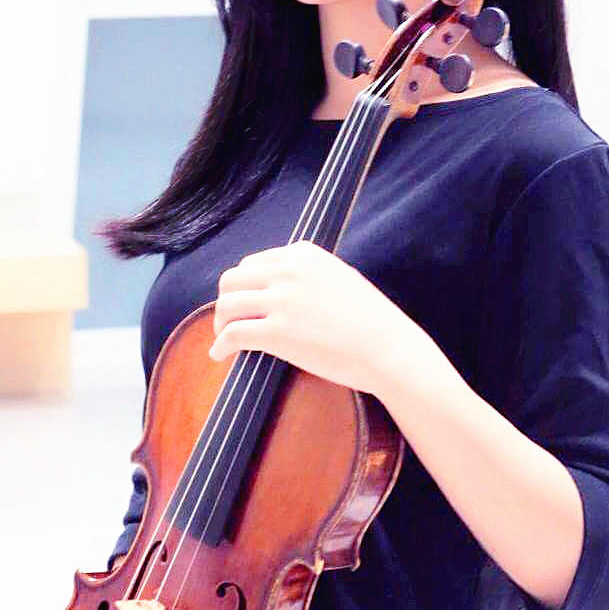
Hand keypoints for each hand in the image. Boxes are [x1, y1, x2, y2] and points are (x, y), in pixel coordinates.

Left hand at [207, 240, 423, 396]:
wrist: (389, 349)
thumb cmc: (372, 321)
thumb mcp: (340, 278)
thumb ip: (308, 275)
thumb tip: (279, 288)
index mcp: (304, 254)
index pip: (254, 263)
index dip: (245, 287)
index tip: (246, 303)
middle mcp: (289, 272)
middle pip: (232, 279)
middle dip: (226, 301)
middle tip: (229, 321)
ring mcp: (282, 301)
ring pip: (227, 304)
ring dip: (220, 322)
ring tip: (223, 337)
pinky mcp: (277, 332)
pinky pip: (233, 334)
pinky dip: (220, 345)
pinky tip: (219, 355)